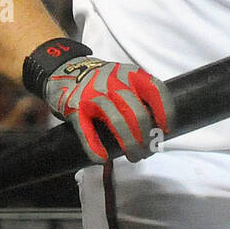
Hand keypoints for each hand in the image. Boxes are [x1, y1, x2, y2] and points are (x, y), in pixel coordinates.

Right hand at [42, 54, 170, 163]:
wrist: (63, 70)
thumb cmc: (100, 79)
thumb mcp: (123, 76)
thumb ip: (138, 92)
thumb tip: (157, 124)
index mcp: (131, 74)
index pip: (156, 91)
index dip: (166, 113)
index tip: (166, 130)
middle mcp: (115, 83)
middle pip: (139, 114)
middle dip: (147, 138)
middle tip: (147, 151)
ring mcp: (94, 95)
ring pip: (118, 123)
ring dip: (130, 145)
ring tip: (134, 157)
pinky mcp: (76, 108)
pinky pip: (87, 131)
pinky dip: (95, 148)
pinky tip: (103, 159)